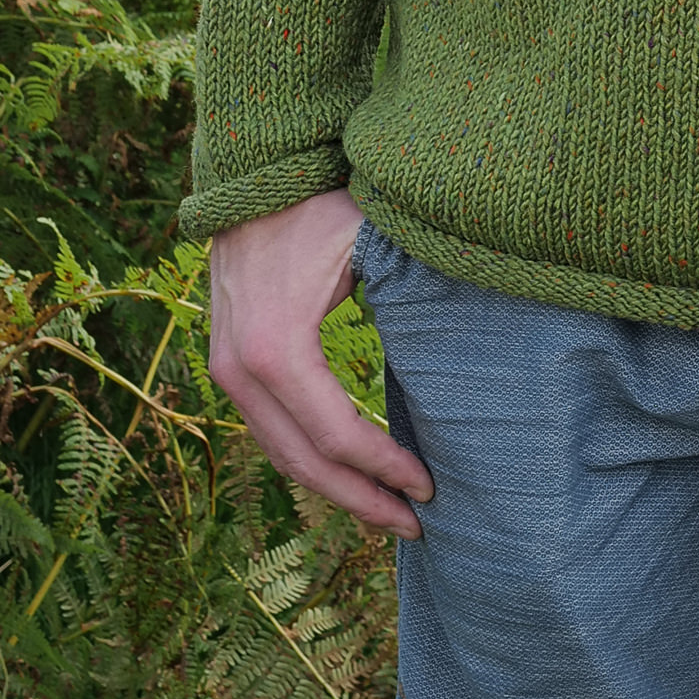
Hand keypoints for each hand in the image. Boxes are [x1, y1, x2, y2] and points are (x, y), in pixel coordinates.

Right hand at [208, 188, 433, 537]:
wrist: (254, 175)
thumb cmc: (321, 203)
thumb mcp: (370, 240)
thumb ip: (412, 293)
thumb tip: (471, 351)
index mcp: (275, 346)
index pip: (336, 435)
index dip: (385, 469)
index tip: (432, 487)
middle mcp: (239, 368)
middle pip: (303, 461)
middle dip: (362, 500)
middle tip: (418, 524)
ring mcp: (227, 369)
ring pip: (281, 454)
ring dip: (336, 488)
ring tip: (390, 512)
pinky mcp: (229, 364)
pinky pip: (271, 429)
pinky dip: (311, 458)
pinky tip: (351, 474)